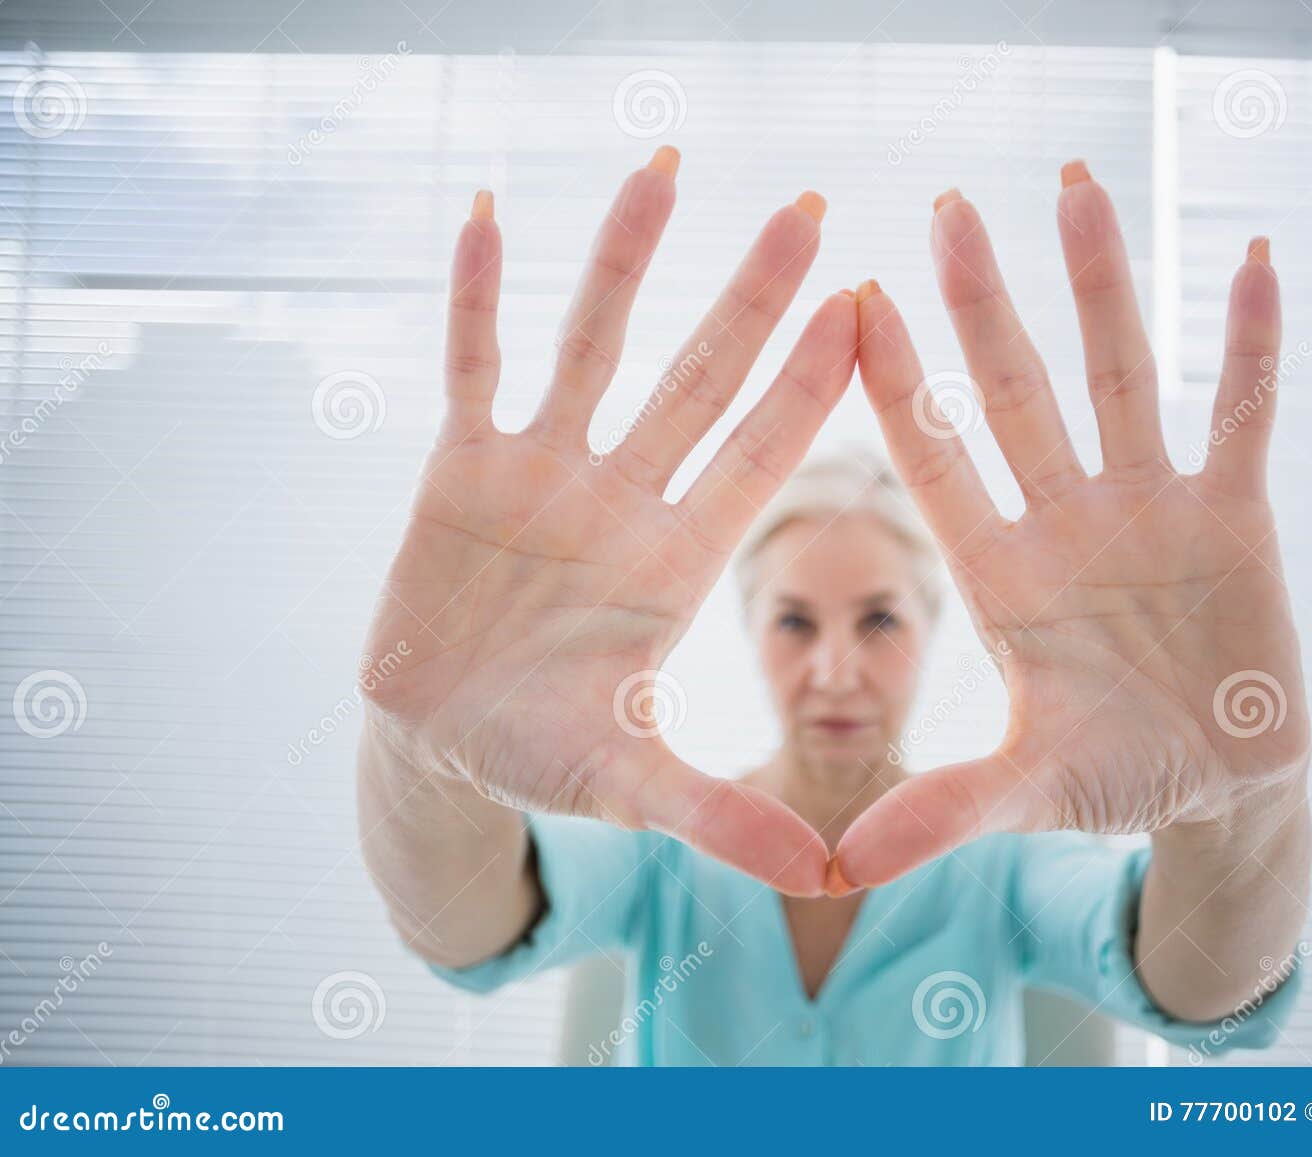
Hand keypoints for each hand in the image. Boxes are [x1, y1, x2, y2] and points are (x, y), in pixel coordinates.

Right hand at [360, 152, 853, 896]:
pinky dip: (479, 297)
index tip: (867, 312)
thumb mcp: (631, 785)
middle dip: (751, 297)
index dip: (810, 387)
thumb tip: (825, 880)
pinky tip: (492, 212)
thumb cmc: (544, 755)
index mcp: (676, 559)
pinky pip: (473, 364)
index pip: (759, 454)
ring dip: (627, 262)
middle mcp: (623, 496)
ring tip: (668, 170)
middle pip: (697, 378)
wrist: (441, 739)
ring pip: (594, 347)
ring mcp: (542, 472)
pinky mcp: (460, 468)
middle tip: (814, 211)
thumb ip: (720, 816)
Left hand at [832, 165, 1309, 891]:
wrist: (1217, 782)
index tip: (852, 308)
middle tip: (945, 209)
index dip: (899, 390)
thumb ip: (946, 811)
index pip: (939, 463)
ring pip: (1119, 376)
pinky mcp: (1235, 513)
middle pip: (1017, 393)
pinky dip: (1250, 343)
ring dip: (1103, 287)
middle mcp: (1067, 520)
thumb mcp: (1032, 792)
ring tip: (1077, 188)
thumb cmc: (1114, 777)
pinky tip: (1255, 258)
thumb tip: (841, 868)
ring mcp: (1150, 508)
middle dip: (984, 305)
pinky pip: (1242, 410)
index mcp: (1004, 575)